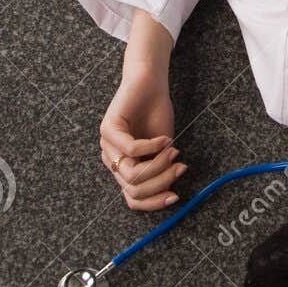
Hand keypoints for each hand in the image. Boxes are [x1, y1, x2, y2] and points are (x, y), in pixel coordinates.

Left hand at [99, 71, 183, 211]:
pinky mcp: (108, 129)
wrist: (150, 83)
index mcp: (123, 168)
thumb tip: (168, 194)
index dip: (154, 203)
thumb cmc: (156, 113)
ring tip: (173, 152)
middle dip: (161, 182)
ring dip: (158, 166)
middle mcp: (112, 160)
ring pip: (132, 174)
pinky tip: (165, 139)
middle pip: (134, 189)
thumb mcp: (162, 150)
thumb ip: (160, 170)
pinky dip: (153, 146)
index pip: (133, 199)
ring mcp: (107, 146)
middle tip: (180, 168)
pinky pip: (131, 150)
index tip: (176, 197)